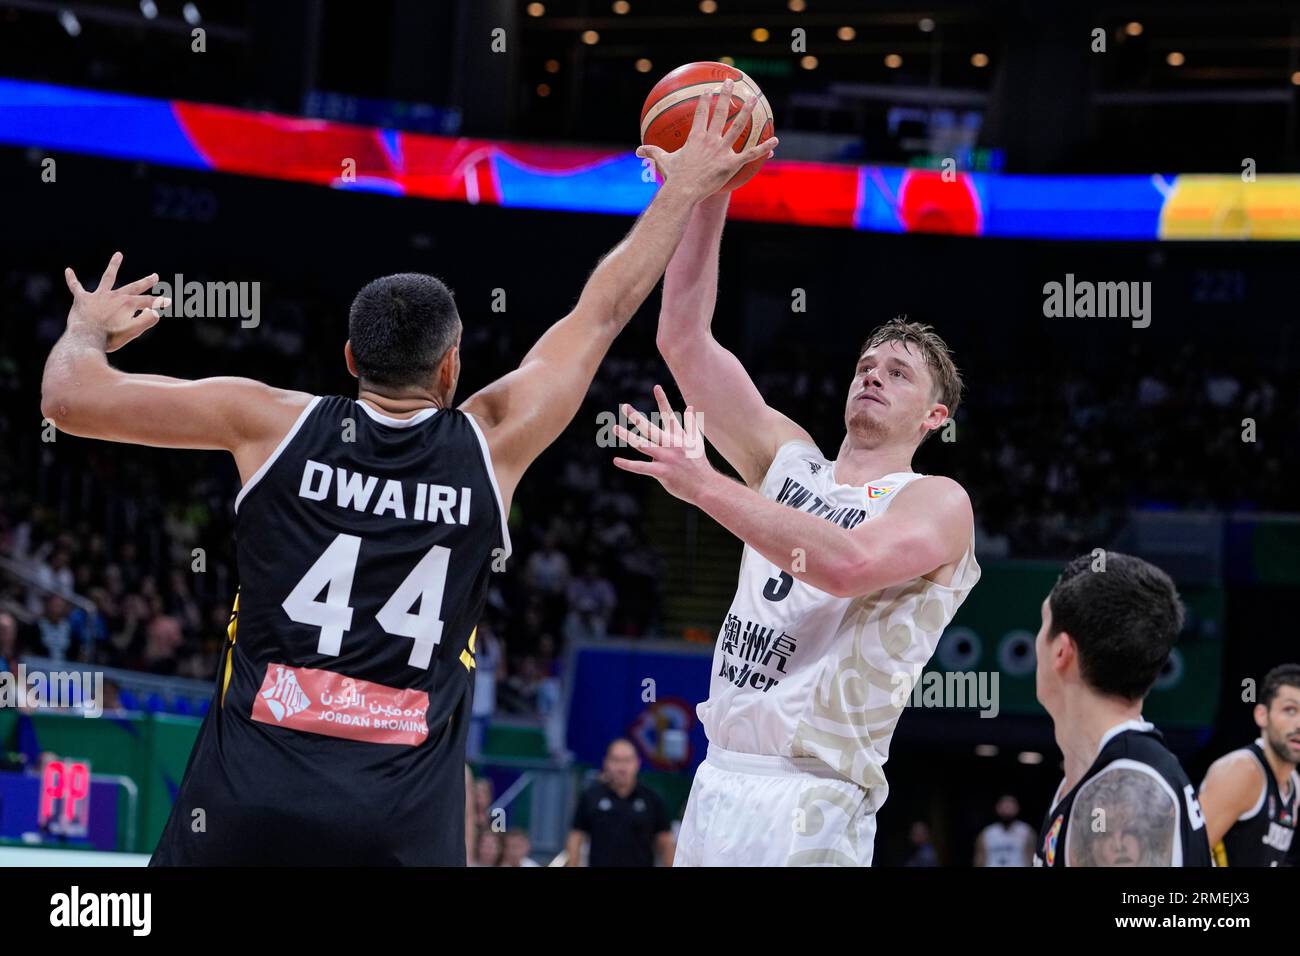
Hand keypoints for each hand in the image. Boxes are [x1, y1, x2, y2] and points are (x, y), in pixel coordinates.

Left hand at [64, 252, 169, 352]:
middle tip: (155, 276)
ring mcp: (99, 296)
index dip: (160, 302)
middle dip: (146, 282)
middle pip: (133, 287)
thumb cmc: (110, 338)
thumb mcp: (133, 332)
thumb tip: (156, 312)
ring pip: (108, 277)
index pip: (148, 302)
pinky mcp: (83, 299)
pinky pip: (76, 287)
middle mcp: (115, 296)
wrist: (86, 338)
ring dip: (114, 265)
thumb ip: (146, 320)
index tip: (169, 301)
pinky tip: (68, 271)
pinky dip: (72, 279)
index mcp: (128, 304)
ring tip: (118, 255)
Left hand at [612, 384, 716, 503]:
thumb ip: (691, 424)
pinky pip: (641, 467)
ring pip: (642, 444)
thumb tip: (689, 407)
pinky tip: (616, 460)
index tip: (656, 387)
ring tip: (615, 428)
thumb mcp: (697, 442)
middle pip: (650, 428)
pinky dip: (628, 464)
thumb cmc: (699, 464)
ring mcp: (666, 458)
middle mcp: (671, 444)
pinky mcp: (662, 472)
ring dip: (628, 436)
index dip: (662, 400)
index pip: (669, 415)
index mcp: (679, 437)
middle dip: (637, 417)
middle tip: (624, 406)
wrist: (705, 486)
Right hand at [636, 79, 777, 202]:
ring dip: (747, 111)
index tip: (709, 89)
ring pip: (738, 126)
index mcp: (696, 137)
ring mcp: (723, 150)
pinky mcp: (732, 163)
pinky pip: (751, 153)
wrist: (684, 191)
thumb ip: (652, 153)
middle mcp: (711, 139)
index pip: (701, 113)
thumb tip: (637, 151)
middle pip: (720, 112)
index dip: (705, 99)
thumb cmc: (674, 177)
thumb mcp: (662, 162)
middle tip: (731, 82)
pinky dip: (764, 147)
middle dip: (726, 94)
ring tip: (753, 99)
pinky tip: (775, 140)